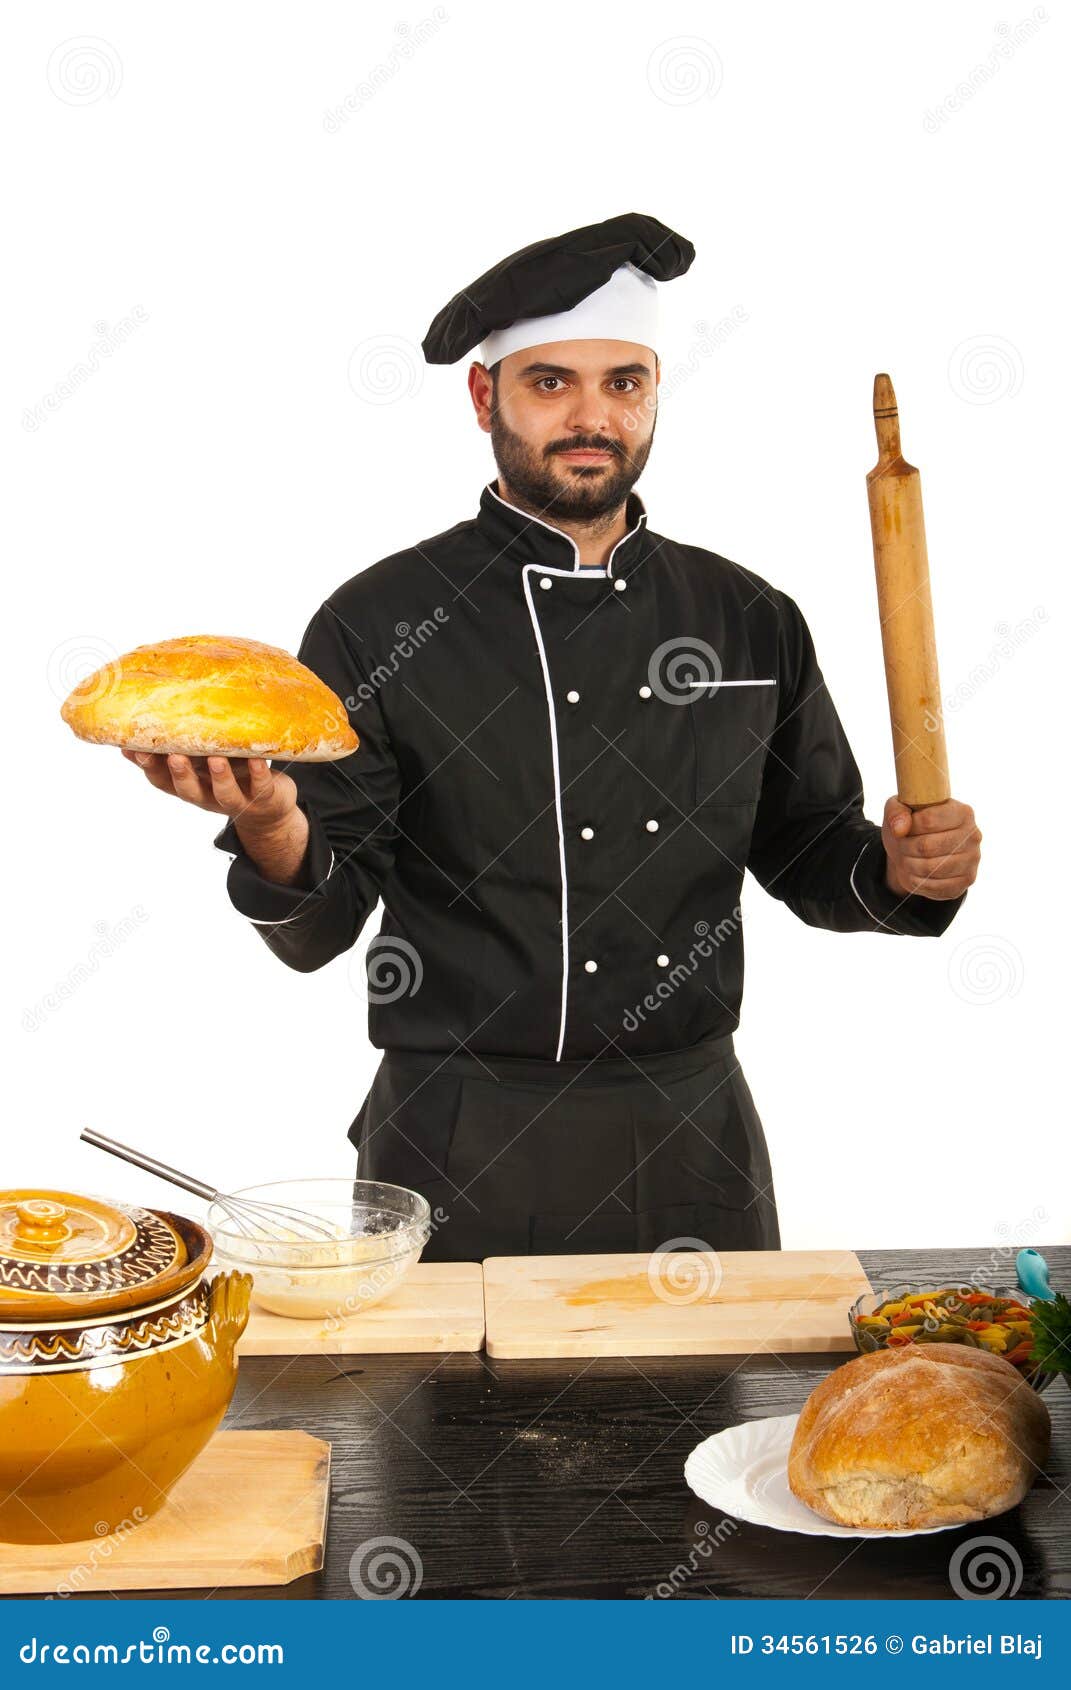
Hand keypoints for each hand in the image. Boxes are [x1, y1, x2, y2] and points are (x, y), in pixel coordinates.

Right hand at [121, 752, 296, 832]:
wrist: (268, 810)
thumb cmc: (227, 776)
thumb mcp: (200, 765)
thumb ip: (178, 750)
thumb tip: (140, 728)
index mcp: (190, 786)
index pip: (162, 781)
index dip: (147, 766)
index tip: (132, 747)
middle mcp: (208, 796)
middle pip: (189, 790)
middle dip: (180, 773)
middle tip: (173, 755)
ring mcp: (237, 800)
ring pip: (224, 792)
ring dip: (219, 776)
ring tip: (215, 758)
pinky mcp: (264, 798)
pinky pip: (260, 787)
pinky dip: (258, 774)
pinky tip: (257, 759)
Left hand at [882, 797, 980, 900]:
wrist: (922, 848)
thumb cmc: (913, 825)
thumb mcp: (900, 808)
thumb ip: (896, 811)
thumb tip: (899, 829)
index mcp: (962, 812)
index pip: (928, 821)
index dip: (908, 827)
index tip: (904, 827)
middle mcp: (973, 835)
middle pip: (926, 847)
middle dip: (905, 847)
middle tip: (902, 844)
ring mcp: (972, 860)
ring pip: (928, 868)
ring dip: (908, 864)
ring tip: (908, 856)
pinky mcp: (966, 881)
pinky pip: (932, 886)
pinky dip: (916, 880)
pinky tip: (916, 870)